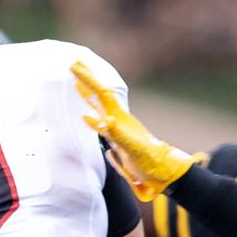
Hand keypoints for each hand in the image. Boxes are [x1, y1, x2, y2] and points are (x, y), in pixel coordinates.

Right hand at [72, 60, 194, 198]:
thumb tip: (106, 120)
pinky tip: (85, 117)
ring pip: (99, 107)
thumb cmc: (150, 161)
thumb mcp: (133, 148)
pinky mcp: (117, 140)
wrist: (162, 173)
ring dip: (88, 95)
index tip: (74, 66)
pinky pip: (100, 124)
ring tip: (77, 84)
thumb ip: (118, 134)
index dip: (88, 79)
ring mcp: (117, 129)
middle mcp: (118, 120)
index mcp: (120, 118)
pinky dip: (90, 118)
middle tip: (74, 64)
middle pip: (100, 95)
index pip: (101, 94)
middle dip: (87, 79)